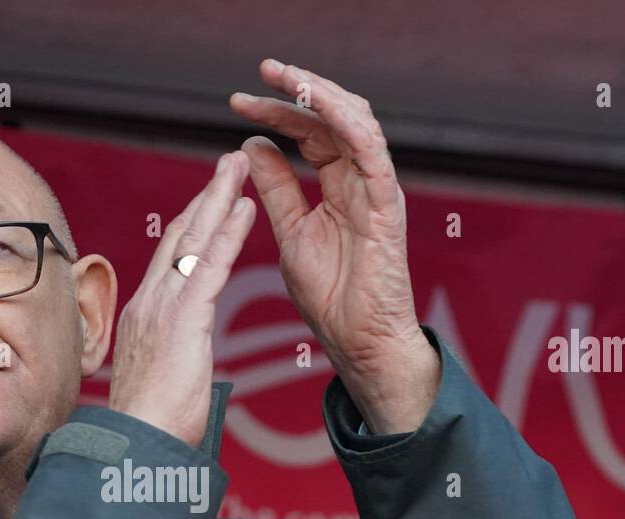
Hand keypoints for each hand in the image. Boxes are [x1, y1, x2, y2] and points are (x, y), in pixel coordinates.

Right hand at [109, 151, 255, 447]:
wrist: (138, 444)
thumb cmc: (152, 426)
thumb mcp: (160, 381)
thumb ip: (172, 358)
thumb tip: (182, 362)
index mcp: (144, 318)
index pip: (169, 260)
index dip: (190, 226)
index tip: (208, 201)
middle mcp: (148, 303)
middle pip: (179, 237)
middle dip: (204, 197)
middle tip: (228, 162)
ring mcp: (162, 308)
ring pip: (193, 240)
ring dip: (218, 197)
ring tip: (238, 165)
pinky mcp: (182, 319)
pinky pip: (210, 266)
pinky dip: (228, 232)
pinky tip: (244, 206)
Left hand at [230, 58, 438, 431]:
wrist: (357, 341)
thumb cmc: (330, 296)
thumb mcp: (291, 232)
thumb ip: (277, 189)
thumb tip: (252, 146)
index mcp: (338, 185)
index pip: (309, 132)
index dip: (276, 113)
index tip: (237, 103)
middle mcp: (361, 180)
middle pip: (333, 117)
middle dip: (297, 91)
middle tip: (262, 72)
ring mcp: (376, 189)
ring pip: (356, 121)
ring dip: (320, 94)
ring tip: (286, 77)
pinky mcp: (386, 206)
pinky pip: (372, 152)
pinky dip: (347, 123)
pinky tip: (319, 106)